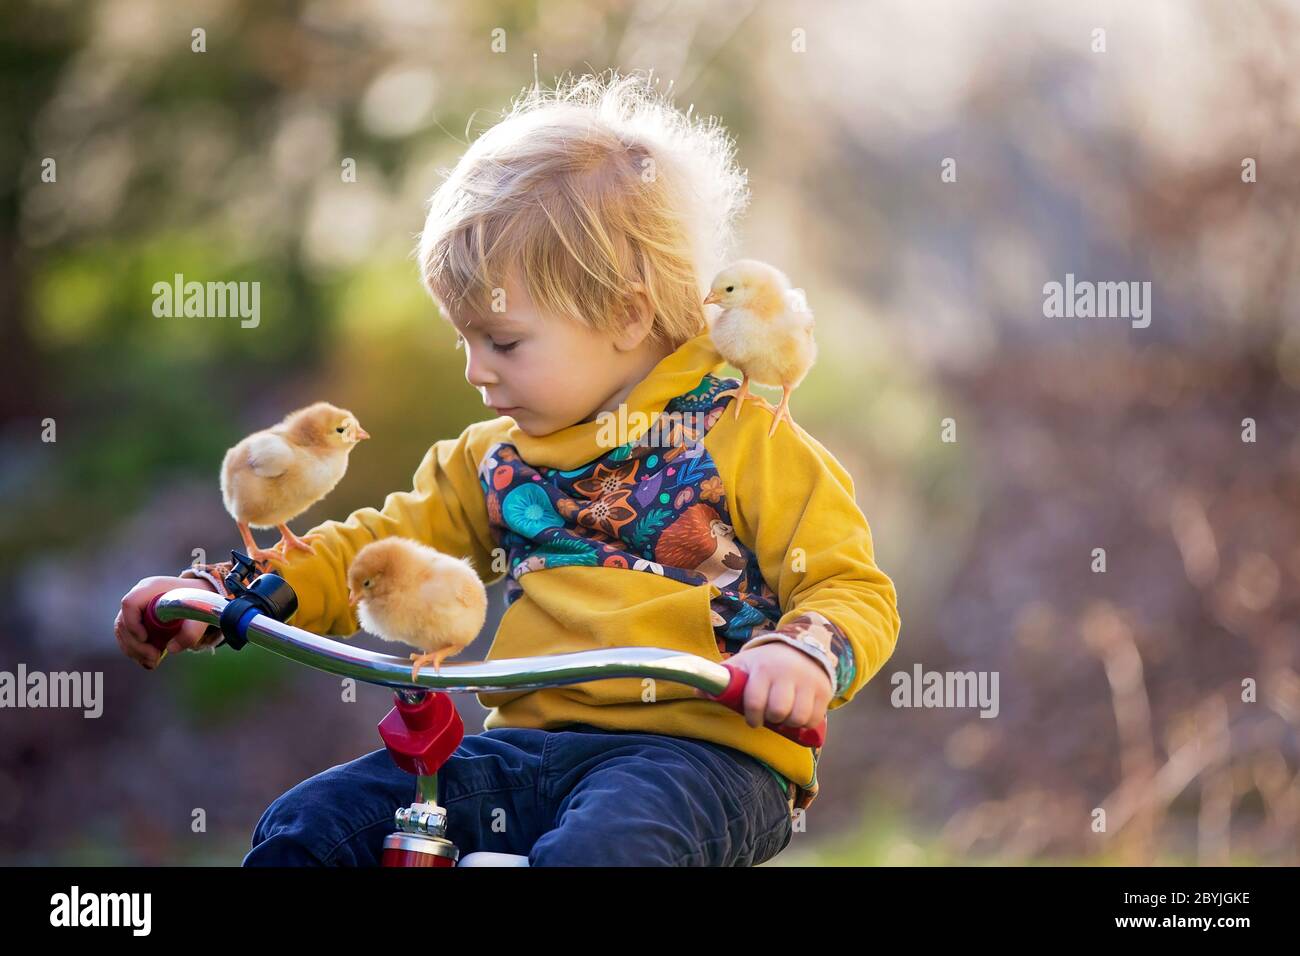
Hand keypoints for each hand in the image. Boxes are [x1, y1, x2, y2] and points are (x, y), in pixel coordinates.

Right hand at [115, 575, 218, 669]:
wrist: (200, 597)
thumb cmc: (199, 603)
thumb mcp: (201, 616)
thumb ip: (191, 632)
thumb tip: (172, 649)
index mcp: (152, 588)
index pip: (130, 603)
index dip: (133, 623)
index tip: (146, 638)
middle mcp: (140, 597)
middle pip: (123, 622)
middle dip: (136, 645)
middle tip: (154, 658)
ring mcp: (136, 608)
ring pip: (122, 632)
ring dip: (135, 651)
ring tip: (154, 662)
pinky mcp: (137, 620)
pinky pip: (128, 637)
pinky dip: (136, 651)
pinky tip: (150, 661)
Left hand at [693, 642, 831, 729]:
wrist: (800, 647)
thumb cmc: (764, 663)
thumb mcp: (743, 665)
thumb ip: (722, 679)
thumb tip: (695, 690)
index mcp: (763, 668)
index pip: (754, 702)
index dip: (752, 717)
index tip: (752, 719)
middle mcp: (787, 673)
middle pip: (779, 711)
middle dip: (771, 719)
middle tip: (769, 716)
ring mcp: (808, 682)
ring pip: (798, 718)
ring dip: (789, 723)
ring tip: (783, 716)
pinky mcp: (823, 690)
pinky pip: (815, 718)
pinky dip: (805, 723)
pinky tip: (798, 716)